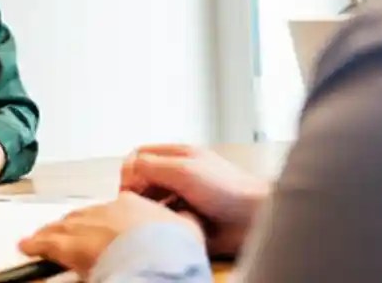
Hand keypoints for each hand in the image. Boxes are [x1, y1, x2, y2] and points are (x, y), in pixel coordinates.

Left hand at [19, 193, 202, 278]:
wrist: (156, 256)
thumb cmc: (172, 248)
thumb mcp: (189, 229)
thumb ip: (185, 219)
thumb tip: (190, 215)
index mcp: (133, 203)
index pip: (114, 208)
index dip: (104, 218)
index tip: (103, 225)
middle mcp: (105, 210)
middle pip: (84, 216)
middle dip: (73, 225)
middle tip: (64, 232)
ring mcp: (86, 226)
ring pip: (63, 227)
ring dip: (51, 233)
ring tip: (40, 238)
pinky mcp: (70, 246)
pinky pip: (46, 243)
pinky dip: (35, 244)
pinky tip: (27, 246)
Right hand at [119, 144, 269, 255]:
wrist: (253, 219)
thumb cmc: (225, 189)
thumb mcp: (183, 169)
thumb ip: (150, 165)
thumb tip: (128, 172)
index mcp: (177, 154)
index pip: (137, 156)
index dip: (129, 171)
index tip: (131, 188)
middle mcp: (177, 173)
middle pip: (141, 178)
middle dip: (137, 192)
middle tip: (141, 206)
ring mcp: (182, 196)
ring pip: (150, 201)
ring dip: (149, 209)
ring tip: (157, 218)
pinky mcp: (187, 218)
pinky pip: (163, 220)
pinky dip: (161, 223)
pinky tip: (169, 227)